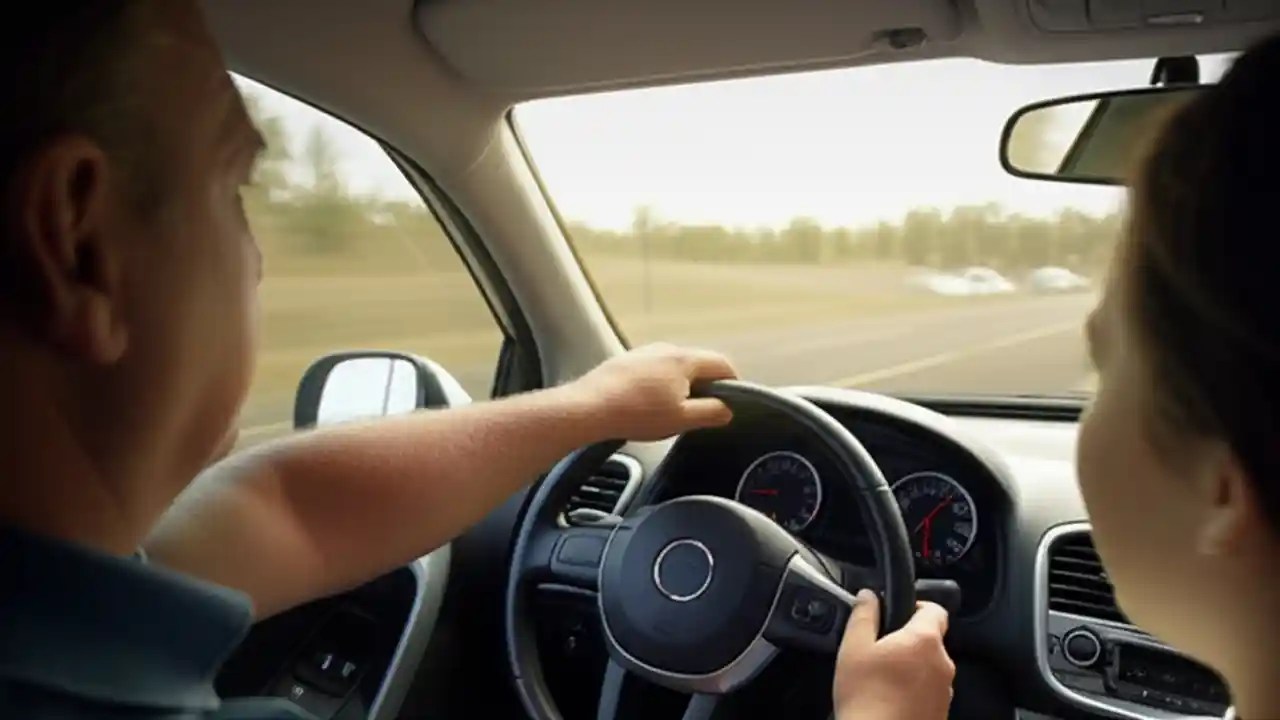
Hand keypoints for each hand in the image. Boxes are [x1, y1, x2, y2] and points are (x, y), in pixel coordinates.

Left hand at [568, 343, 737, 441]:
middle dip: (706, 385)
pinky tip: (649, 403)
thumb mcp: (681, 420)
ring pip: (675, 365)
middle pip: (698, 363)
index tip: (731, 402)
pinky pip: (654, 369)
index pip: (722, 363)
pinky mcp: (626, 360)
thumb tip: (728, 409)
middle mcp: (666, 348)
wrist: (589, 408)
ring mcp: (644, 352)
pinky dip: (660, 383)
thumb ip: (710, 413)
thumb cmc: (638, 414)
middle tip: (703, 410)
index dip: (733, 383)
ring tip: (674, 409)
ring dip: (682, 384)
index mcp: (685, 359)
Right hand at [833, 590, 955, 719]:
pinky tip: (891, 699)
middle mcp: (942, 664)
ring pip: (929, 668)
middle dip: (908, 642)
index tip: (897, 614)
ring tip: (882, 680)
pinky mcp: (941, 712)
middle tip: (880, 651)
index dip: (916, 606)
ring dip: (912, 668)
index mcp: (924, 641)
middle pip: (930, 640)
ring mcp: (945, 691)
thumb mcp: (853, 648)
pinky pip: (929, 692)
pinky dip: (914, 691)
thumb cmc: (866, 698)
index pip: (935, 609)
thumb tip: (869, 595)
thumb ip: (863, 615)